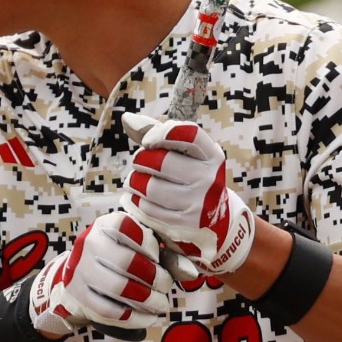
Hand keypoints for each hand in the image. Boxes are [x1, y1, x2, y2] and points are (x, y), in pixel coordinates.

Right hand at [25, 208, 173, 341]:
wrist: (82, 278)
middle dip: (154, 277)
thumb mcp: (142, 250)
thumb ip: (168, 257)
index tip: (158, 256)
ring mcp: (80, 270)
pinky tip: (148, 317)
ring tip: (161, 304)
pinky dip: (133, 317)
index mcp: (106, 225)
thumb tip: (192, 273)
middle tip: (166, 285)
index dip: (148, 244)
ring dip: (146, 299)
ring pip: (117, 288)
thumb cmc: (122, 259)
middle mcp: (89, 244)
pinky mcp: (79, 296)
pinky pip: (109, 311)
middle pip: (125, 261)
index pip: (125, 226)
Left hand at [119, 113, 255, 277]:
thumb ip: (158, 133)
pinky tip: (138, 195)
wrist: (214, 217)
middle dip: (142, 159)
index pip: (189, 134)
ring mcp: (198, 203)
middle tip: (140, 161)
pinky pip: (148, 207)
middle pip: (162, 162)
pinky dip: (136, 199)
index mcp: (212, 155)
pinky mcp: (184, 223)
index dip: (163, 133)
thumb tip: (128, 119)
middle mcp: (209, 178)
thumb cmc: (191, 175)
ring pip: (150, 187)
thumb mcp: (186, 154)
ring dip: (134, 180)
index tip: (147, 140)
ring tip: (135, 179)